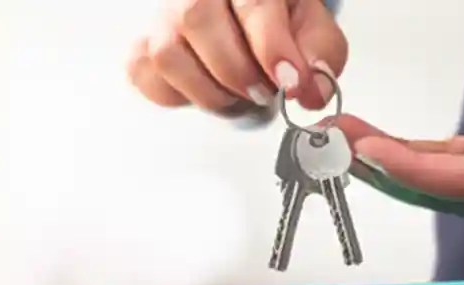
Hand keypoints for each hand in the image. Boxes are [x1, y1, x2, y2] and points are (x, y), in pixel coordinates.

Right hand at [126, 0, 347, 115]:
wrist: (250, 22)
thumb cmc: (278, 22)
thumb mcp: (312, 31)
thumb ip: (321, 56)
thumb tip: (313, 89)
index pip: (253, 1)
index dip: (273, 48)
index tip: (290, 83)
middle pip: (197, 19)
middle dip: (236, 72)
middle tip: (263, 93)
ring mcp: (165, 15)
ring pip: (166, 52)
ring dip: (207, 90)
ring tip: (235, 96)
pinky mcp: (145, 44)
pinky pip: (143, 73)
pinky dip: (174, 96)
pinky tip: (202, 91)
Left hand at [341, 17, 463, 223]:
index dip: (414, 170)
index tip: (369, 153)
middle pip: (443, 190)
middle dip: (385, 171)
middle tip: (333, 146)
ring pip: (441, 180)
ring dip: (390, 163)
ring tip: (342, 139)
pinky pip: (453, 164)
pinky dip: (414, 154)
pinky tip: (378, 143)